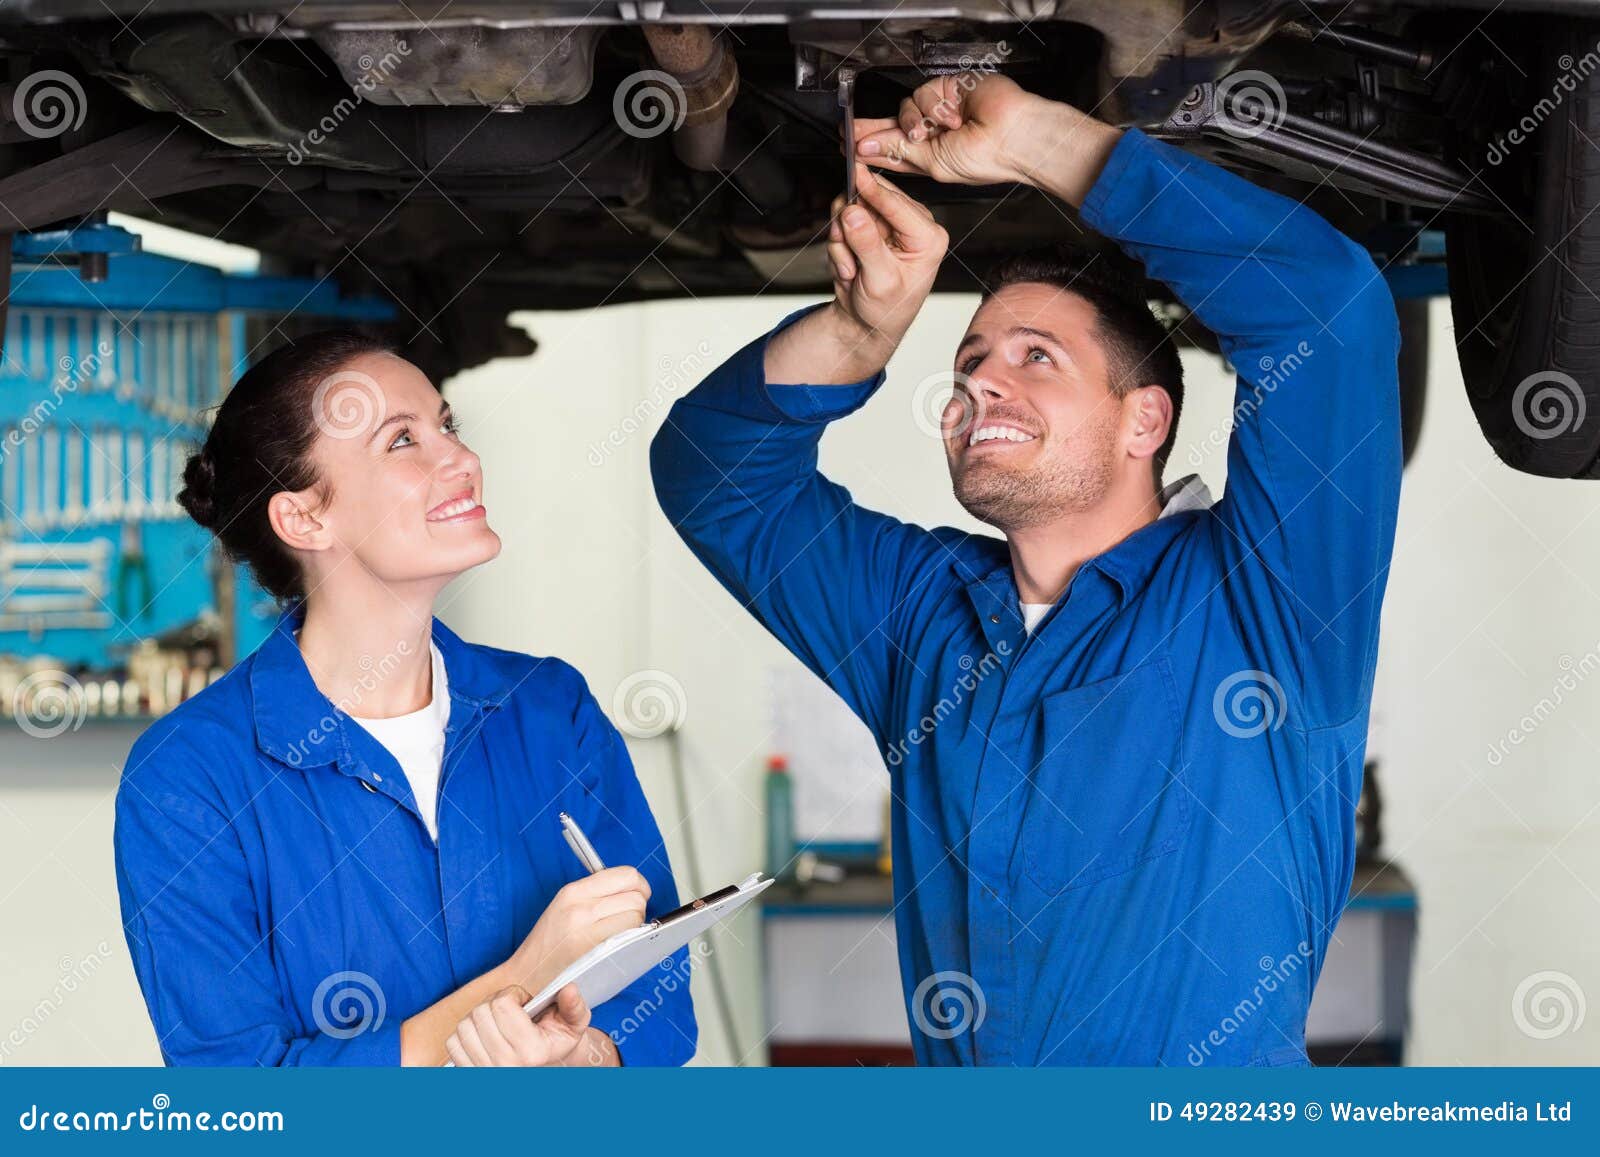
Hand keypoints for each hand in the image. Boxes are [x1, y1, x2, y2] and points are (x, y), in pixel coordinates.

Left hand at [445, 983, 591, 1066]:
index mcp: (532, 1052)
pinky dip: (465, 1034)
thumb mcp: (573, 1025)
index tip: (523, 1002)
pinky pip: (453, 1043)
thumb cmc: (555, 1043)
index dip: (512, 994)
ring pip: (464, 1026)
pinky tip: (482, 1035)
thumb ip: (574, 1006)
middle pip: (481, 1012)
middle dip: (494, 1003)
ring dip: (478, 1017)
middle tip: (508, 1010)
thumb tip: (569, 988)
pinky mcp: (470, 1075)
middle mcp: (507, 1066)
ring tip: (495, 1022)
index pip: (502, 1005)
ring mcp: (486, 1074)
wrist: (542, 1072)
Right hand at [503, 866, 649, 994]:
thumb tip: (633, 888)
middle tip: (625, 918)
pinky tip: (617, 945)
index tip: (636, 895)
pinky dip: (630, 940)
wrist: (526, 977)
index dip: (639, 886)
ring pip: (636, 916)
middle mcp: (581, 906)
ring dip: (635, 925)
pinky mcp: (594, 952)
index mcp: (574, 891)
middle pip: (636, 895)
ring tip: (618, 933)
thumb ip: (596, 893)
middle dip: (638, 907)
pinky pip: (629, 937)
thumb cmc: (548, 945)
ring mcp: (588, 930)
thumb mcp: (565, 906)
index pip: (626, 875)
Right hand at [825, 163, 947, 361]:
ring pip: (852, 208)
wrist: (870, 323)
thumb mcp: (880, 281)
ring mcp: (889, 224)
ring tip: (852, 267)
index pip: (897, 204)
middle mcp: (912, 225)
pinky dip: (839, 244)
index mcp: (928, 237)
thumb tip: (853, 212)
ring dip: (843, 239)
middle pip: (872, 199)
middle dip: (851, 226)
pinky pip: (843, 220)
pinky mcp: (871, 226)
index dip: (873, 189)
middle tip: (848, 253)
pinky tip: (851, 266)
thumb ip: (867, 245)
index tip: (855, 173)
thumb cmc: (887, 309)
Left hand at [854, 74, 1120, 206]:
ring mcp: (940, 110)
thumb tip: (866, 146)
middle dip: (872, 128)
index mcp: (929, 156)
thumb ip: (898, 151)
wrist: (1013, 136)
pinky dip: (937, 105)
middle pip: (893, 125)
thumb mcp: (932, 162)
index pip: (892, 151)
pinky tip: (954, 115)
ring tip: (935, 130)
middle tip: (848, 131)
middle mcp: (933, 133)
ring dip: (916, 120)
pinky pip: (926, 92)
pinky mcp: (948, 89)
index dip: (870, 148)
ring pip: (907, 107)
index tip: (848, 148)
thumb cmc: (985, 158)